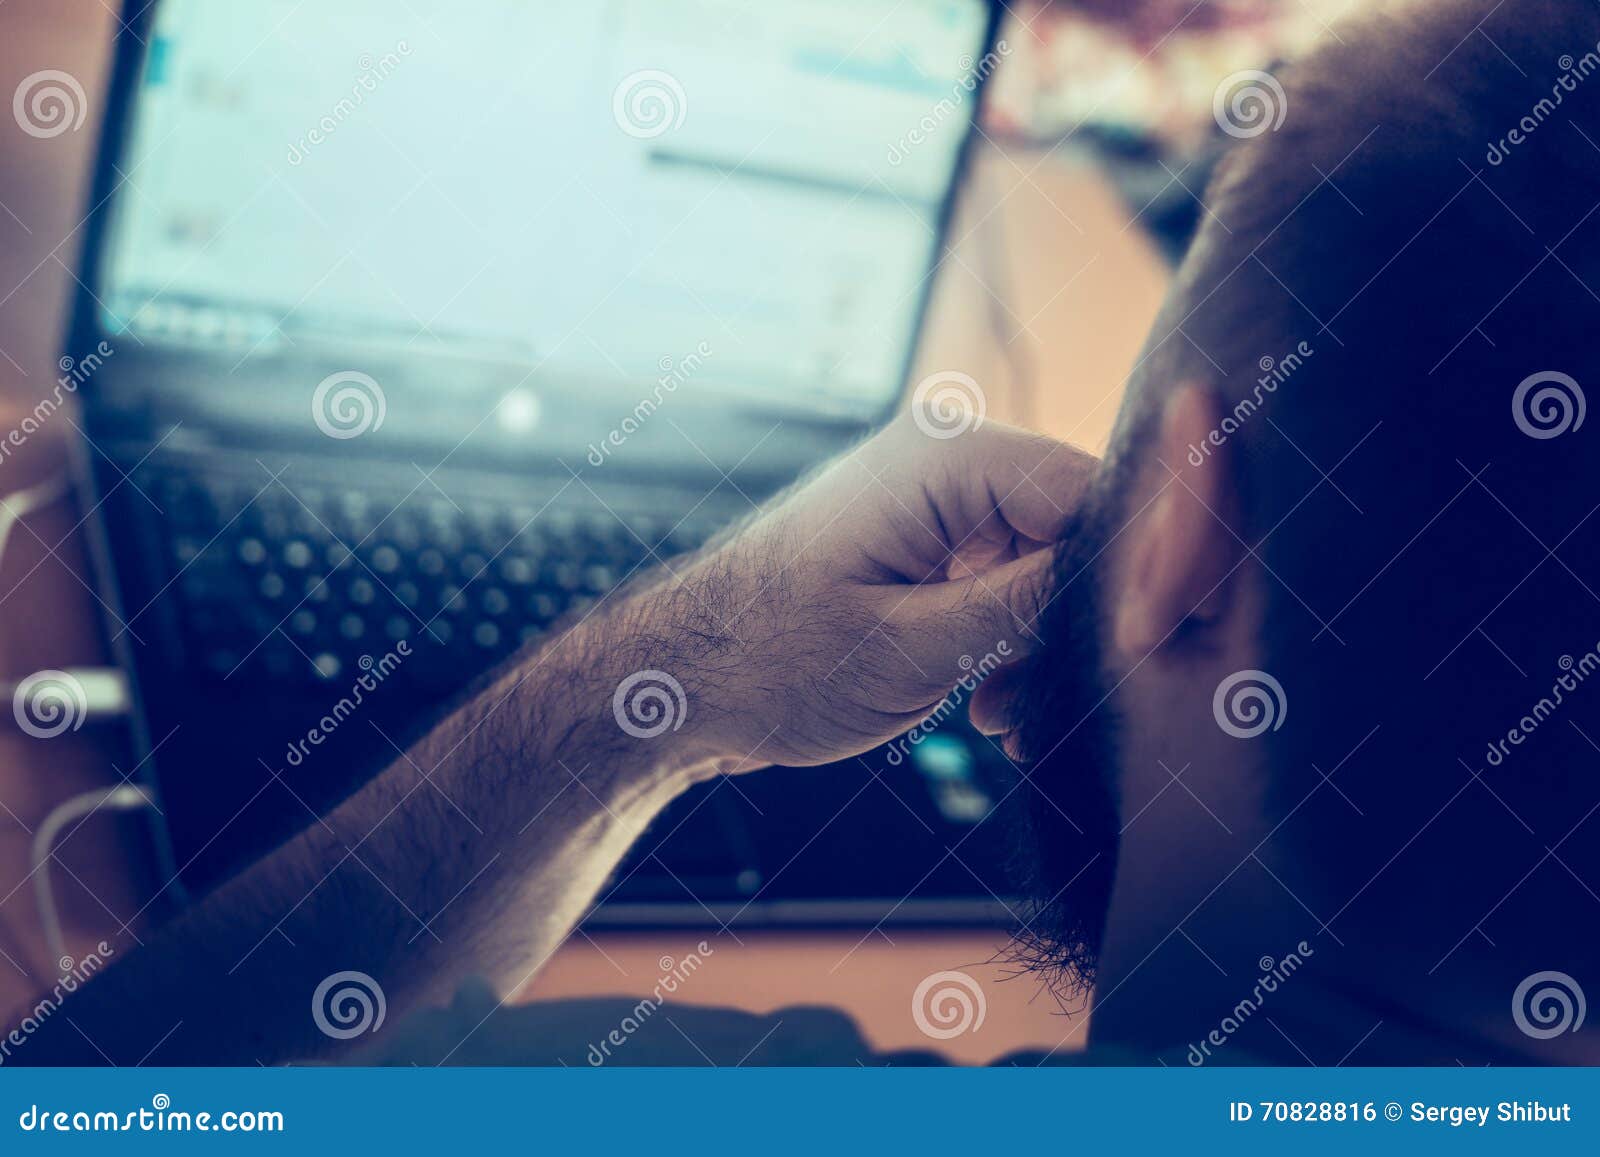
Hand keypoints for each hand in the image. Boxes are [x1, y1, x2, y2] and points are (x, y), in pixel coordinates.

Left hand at [617, 412, 1096, 771]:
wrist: (685, 679)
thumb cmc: (770, 661)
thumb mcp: (912, 646)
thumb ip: (1024, 605)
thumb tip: (1126, 583)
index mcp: (944, 455)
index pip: (1092, 494)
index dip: (1117, 579)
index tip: (1112, 662)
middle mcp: (946, 456)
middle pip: (1073, 529)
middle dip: (1070, 624)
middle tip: (1035, 706)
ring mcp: (937, 497)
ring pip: (1046, 564)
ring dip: (1037, 646)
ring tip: (999, 714)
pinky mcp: (929, 538)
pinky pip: (1005, 578)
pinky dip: (1007, 640)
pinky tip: (987, 699)